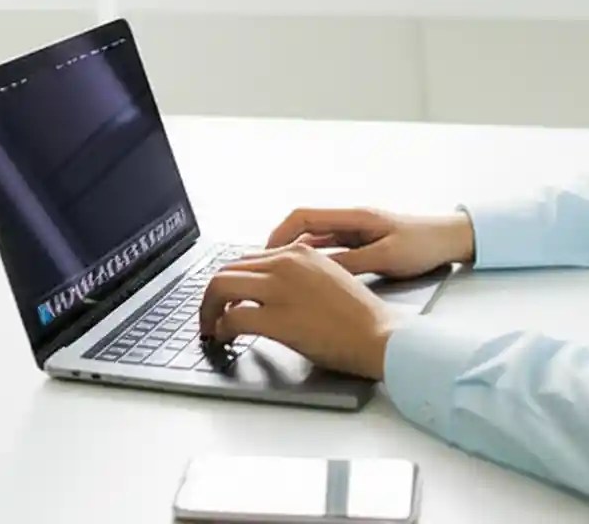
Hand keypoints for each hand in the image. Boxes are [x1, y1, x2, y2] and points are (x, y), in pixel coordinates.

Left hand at [199, 243, 396, 379]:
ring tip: (211, 326)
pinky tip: (225, 337)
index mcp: (299, 251)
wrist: (380, 335)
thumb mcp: (328, 277)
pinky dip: (221, 328)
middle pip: (228, 269)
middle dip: (212, 294)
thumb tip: (268, 290)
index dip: (232, 281)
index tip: (227, 298)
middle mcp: (286, 262)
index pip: (248, 259)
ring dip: (208, 308)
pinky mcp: (277, 318)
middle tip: (210, 314)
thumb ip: (297, 275)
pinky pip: (232, 318)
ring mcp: (280, 289)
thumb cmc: (360, 316)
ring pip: (221, 286)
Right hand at [266, 207, 475, 278]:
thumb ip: (351, 264)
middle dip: (280, 247)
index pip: (303, 217)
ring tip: (278, 277)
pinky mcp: (362, 244)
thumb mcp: (386, 258)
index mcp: (354, 217)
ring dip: (295, 255)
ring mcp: (356, 232)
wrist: (451, 239)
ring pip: (315, 240)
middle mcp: (350, 221)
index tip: (264, 254)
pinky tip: (308, 279)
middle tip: (263, 270)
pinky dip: (314, 262)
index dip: (279, 234)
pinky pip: (329, 250)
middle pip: (303, 228)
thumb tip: (317, 273)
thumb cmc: (424, 245)